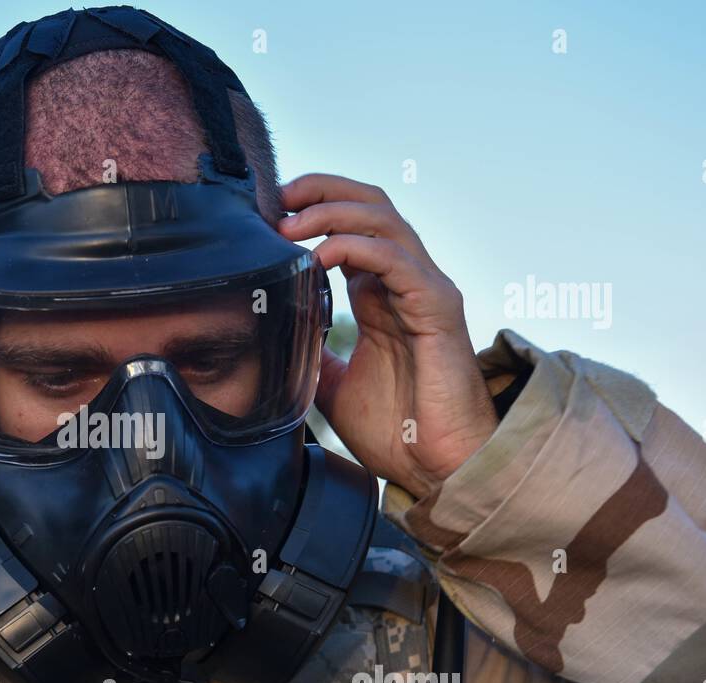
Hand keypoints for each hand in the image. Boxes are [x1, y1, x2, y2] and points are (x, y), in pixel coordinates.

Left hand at [278, 174, 497, 498]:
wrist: (435, 468)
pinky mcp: (438, 307)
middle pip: (370, 205)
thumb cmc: (395, 431)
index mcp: (380, 295)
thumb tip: (273, 338)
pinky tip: (320, 257)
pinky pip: (397, 259)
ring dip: (332, 212)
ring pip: (384, 220)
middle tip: (277, 198)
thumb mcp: (330, 385)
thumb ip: (309, 353)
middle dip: (321, 191)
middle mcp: (405, 282)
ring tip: (289, 225)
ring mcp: (424, 289)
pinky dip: (356, 247)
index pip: (350, 226)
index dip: (312, 208)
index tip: (268, 211)